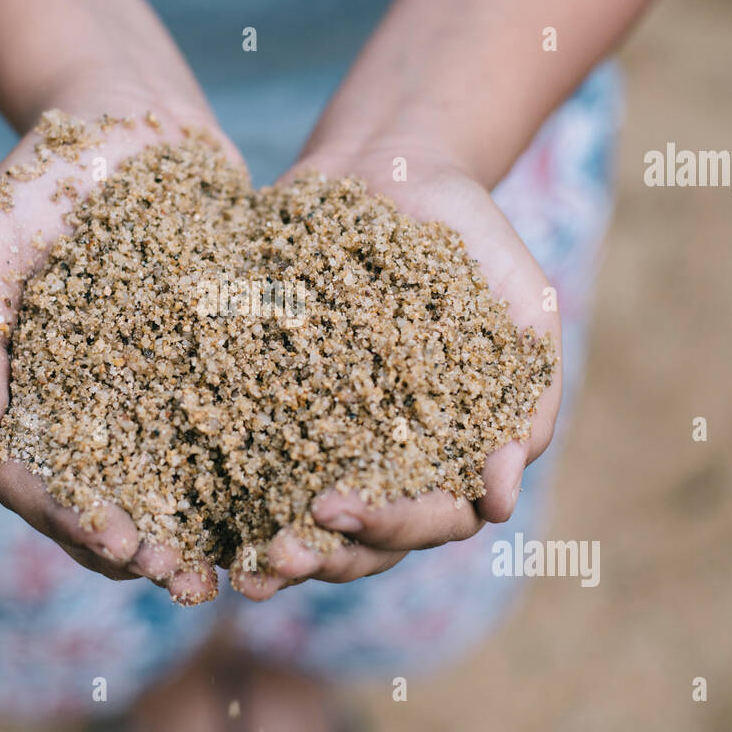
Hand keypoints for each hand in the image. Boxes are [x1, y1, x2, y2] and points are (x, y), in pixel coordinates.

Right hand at [0, 83, 241, 603]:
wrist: (130, 120)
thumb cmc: (42, 175)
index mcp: (20, 393)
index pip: (35, 479)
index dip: (73, 519)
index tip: (119, 546)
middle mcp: (82, 405)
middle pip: (103, 498)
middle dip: (140, 549)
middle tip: (184, 582)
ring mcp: (145, 390)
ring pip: (167, 481)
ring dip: (195, 532)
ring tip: (234, 570)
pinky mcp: (206, 365)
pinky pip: (225, 427)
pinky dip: (247, 471)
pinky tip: (284, 501)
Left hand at [232, 142, 561, 599]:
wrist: (392, 169)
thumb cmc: (472, 235)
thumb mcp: (524, 304)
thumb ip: (529, 394)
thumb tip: (499, 499)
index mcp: (455, 446)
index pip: (433, 517)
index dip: (390, 525)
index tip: (338, 507)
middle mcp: (393, 455)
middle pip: (365, 538)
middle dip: (324, 555)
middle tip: (278, 558)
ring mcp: (334, 434)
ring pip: (309, 517)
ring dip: (278, 548)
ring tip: (244, 563)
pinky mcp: (278, 401)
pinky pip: (254, 457)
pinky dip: (232, 493)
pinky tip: (201, 513)